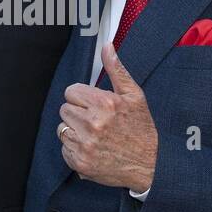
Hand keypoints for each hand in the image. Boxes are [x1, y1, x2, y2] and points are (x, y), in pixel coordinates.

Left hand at [57, 42, 156, 191]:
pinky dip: (75, 149)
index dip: (82, 97)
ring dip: (74, 131)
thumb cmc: (141, 129)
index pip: (71, 91)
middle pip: (64, 109)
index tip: (94, 105)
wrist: (150, 165)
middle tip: (96, 121)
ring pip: (62, 129)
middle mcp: (92, 124)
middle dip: (78, 113)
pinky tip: (92, 148)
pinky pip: (64, 148)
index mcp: (104, 103)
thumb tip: (106, 46)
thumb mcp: (134, 96)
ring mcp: (85, 144)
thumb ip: (116, 69)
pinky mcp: (79, 162)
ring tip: (94, 135)